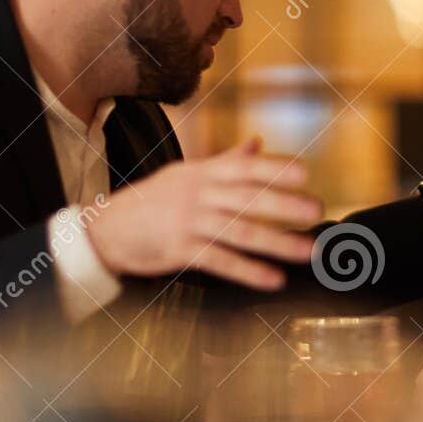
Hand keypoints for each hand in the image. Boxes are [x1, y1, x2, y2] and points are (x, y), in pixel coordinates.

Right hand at [87, 137, 321, 289]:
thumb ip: (225, 161)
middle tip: (318, 211)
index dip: (275, 169)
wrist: (104, 229)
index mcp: (202, 172)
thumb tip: (258, 142)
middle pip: (248, 197)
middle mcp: (198, 193)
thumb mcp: (186, 174)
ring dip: (278, 242)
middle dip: (285, 204)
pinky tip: (275, 279)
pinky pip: (220, 260)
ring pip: (240, 231)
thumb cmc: (152, 201)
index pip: (244, 167)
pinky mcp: (179, 250)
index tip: (306, 174)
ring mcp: (188, 222)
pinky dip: (249, 271)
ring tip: (309, 251)